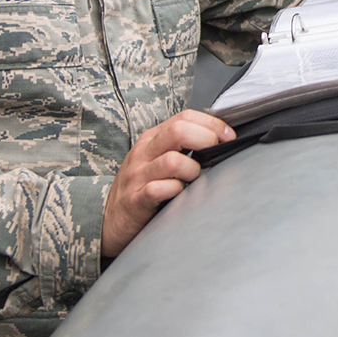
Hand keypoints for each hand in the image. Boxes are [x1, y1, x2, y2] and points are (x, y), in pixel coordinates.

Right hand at [102, 108, 234, 257]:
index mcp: (151, 139)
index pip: (184, 116)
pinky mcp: (136, 200)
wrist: (109, 219)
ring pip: (173, 161)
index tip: (228, 136)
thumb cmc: (140, 187)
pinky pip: (160, 190)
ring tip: (194, 179)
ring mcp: (138, 176)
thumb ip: (181, 146)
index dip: (212, 124)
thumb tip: (217, 138)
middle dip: (207, 138)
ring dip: (193, 170)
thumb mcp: (156, 159)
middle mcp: (144, 153)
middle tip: (216, 152)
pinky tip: (179, 194)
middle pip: (179, 130)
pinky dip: (176, 191)